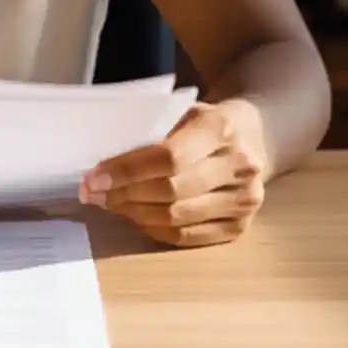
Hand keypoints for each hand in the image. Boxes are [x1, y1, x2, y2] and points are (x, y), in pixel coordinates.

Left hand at [80, 101, 267, 247]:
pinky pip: (186, 236)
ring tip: (110, 203)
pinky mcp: (240, 227)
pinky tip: (135, 216)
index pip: (169, 157)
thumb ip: (150, 134)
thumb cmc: (206, 123)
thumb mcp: (183, 111)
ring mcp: (245, 200)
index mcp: (222, 128)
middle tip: (93, 193)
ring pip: (176, 218)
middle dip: (123, 194)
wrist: (254, 136)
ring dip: (133, 213)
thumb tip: (102, 170)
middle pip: (170, 191)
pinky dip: (153, 228)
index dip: (128, 171)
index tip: (94, 177)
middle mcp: (241, 166)